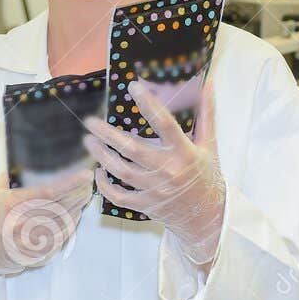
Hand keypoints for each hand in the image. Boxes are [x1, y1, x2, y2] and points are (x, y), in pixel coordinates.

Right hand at [0, 168, 92, 276]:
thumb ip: (19, 174)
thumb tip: (43, 156)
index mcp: (12, 204)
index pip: (49, 191)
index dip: (71, 182)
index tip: (85, 173)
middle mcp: (21, 224)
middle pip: (62, 206)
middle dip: (80, 192)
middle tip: (88, 181)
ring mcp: (30, 242)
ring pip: (66, 221)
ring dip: (79, 206)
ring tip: (84, 193)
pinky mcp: (37, 254)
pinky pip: (62, 236)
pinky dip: (72, 222)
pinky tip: (75, 211)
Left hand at [84, 80, 225, 263]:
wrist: (206, 214)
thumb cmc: (205, 175)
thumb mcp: (209, 145)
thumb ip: (206, 114)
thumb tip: (208, 84)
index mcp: (185, 152)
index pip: (165, 123)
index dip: (149, 104)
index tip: (133, 87)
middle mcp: (168, 170)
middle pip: (133, 149)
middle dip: (108, 134)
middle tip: (90, 121)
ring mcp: (155, 189)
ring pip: (121, 172)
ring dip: (102, 155)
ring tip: (89, 141)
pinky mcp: (146, 204)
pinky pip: (119, 196)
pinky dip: (105, 186)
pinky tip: (98, 172)